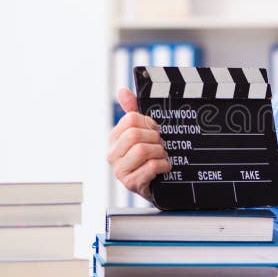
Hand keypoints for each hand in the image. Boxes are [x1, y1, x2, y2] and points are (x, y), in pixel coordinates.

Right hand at [106, 87, 170, 201]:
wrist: (157, 185)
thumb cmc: (149, 156)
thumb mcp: (143, 132)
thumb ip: (133, 111)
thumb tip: (122, 91)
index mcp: (114, 138)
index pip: (131, 119)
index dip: (149, 122)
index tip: (155, 130)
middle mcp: (112, 154)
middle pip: (134, 134)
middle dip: (155, 138)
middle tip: (161, 145)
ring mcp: (120, 170)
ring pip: (142, 150)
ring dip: (160, 152)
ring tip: (162, 156)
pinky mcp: (131, 183)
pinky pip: (151, 166)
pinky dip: (164, 165)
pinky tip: (165, 167)